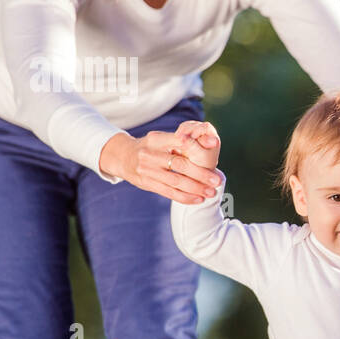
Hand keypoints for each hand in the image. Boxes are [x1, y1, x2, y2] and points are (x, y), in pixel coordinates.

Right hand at [98, 121, 222, 202]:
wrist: (122, 157)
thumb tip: (209, 142)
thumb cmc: (149, 147)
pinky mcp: (146, 184)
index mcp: (155, 139)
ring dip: (196, 188)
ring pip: (175, 181)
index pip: (178, 141)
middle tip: (217, 180)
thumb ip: (179, 141)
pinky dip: (185, 197)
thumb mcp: (159, 139)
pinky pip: (168, 192)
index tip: (214, 146)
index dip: (196, 145)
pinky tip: (198, 199)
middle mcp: (149, 155)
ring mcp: (146, 170)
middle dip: (200, 174)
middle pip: (179, 165)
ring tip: (211, 192)